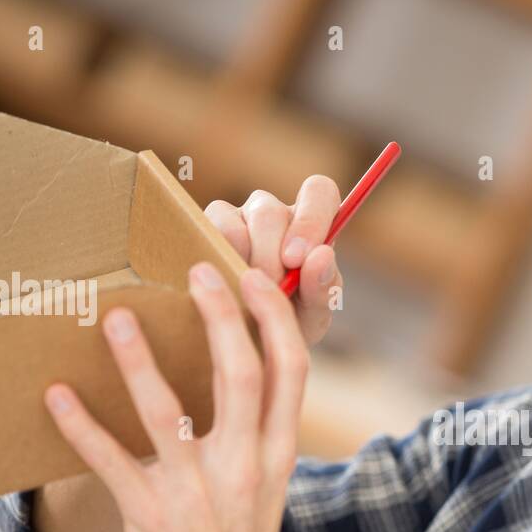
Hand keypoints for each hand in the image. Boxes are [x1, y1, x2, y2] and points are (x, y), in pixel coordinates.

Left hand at [42, 261, 307, 531]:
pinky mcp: (154, 519)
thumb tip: (236, 378)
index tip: (255, 278)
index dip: (275, 318)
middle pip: (241, 373)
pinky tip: (56, 395)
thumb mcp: (267, 491)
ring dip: (138, 359)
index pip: (291, 372)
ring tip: (114, 316)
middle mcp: (246, 466)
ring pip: (170, 410)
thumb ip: (256, 436)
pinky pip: (114, 462)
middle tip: (195, 271)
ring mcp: (200, 493)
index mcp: (278, 455)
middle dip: (220, 315)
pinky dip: (81, 426)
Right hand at [205, 176, 343, 346]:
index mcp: (310, 222)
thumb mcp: (314, 314)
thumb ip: (323, 287)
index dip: (309, 219)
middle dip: (269, 256)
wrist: (254, 340)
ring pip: (234, 222)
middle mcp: (275, 212)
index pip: (319, 192)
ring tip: (248, 293)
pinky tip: (227, 285)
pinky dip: (219, 261)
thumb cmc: (292, 321)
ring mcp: (239, 216)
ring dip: (243, 261)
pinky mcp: (208, 226)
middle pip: (269, 212)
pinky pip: (210, 231)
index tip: (297, 259)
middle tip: (269, 290)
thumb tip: (322, 256)